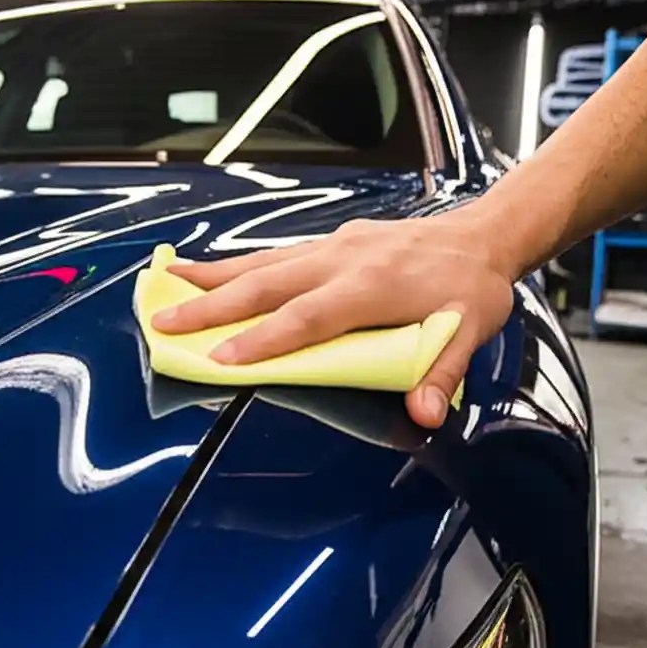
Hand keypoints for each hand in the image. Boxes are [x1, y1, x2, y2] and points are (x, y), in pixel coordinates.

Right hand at [151, 212, 516, 427]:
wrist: (482, 234)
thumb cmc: (473, 287)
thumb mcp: (471, 331)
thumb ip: (442, 372)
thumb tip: (422, 413)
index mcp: (372, 286)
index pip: (306, 318)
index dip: (262, 339)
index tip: (218, 357)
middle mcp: (343, 260)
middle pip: (266, 284)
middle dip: (211, 305)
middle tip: (164, 321)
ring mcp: (333, 246)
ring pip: (263, 262)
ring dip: (213, 277)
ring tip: (168, 285)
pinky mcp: (330, 241)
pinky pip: (275, 253)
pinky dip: (237, 264)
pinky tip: (210, 271)